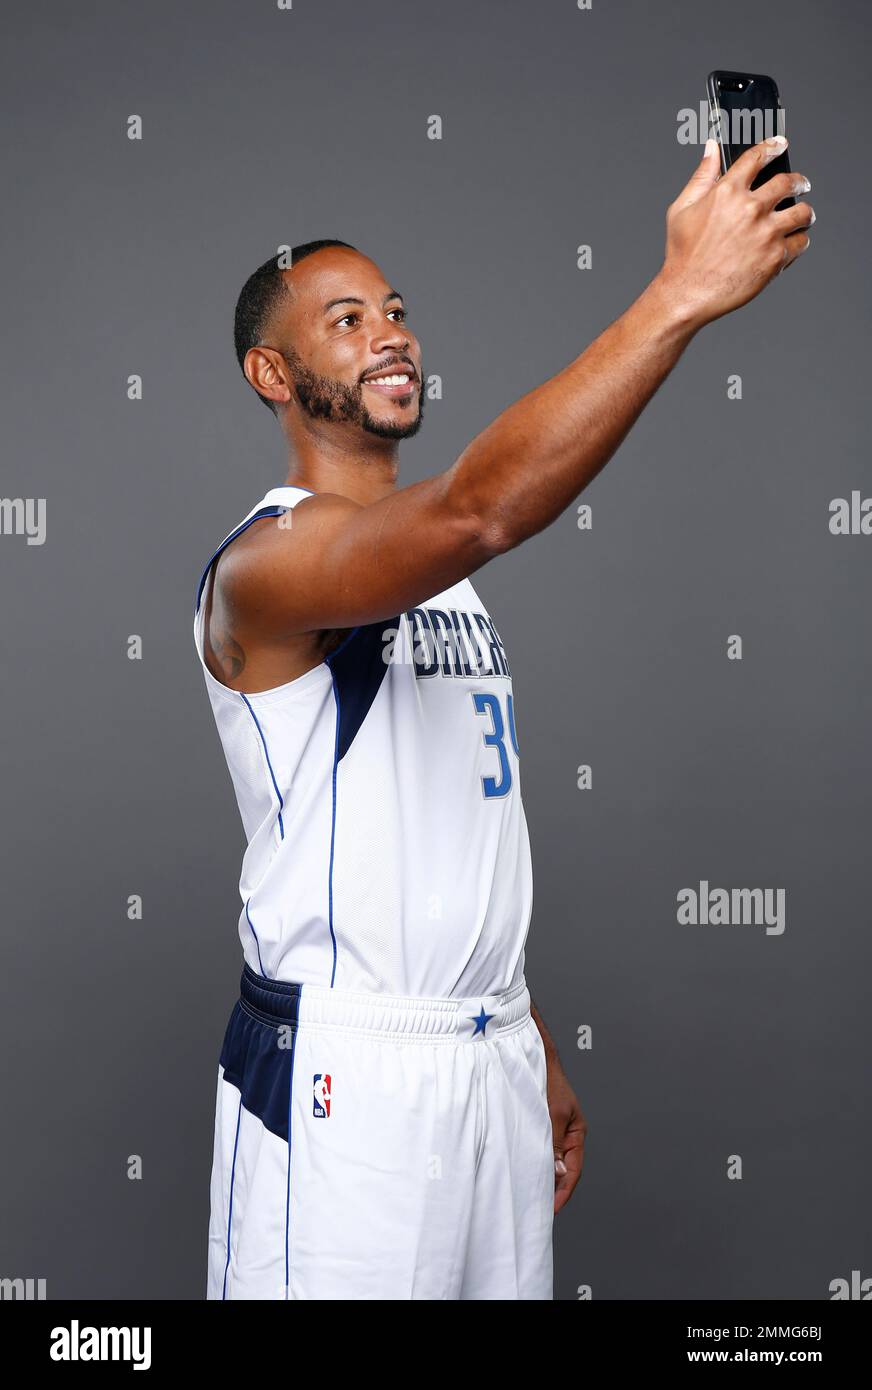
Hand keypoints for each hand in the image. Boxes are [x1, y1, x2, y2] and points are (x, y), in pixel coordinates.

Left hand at [544, 1052, 586, 1213]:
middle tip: (538, 1208)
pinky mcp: (538, 1127)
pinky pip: (538, 1150)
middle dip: (553, 1189)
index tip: (552, 1208)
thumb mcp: (554, 1113)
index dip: (564, 1191)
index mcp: (576, 1133)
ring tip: (529, 1195)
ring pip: (549, 1161)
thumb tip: (557, 1172)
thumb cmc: (549, 1081)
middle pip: (562, 1169)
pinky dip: (533, 1162)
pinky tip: (522, 1171)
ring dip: (542, 1176)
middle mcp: (566, 1136)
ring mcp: (552, 1132)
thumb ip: (554, 1142)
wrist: (533, 1058)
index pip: (573, 1169)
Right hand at [658, 136, 813, 329]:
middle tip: (802, 184)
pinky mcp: (776, 257)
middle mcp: (750, 209)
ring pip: (802, 212)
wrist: (688, 293)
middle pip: (788, 181)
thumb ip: (702, 175)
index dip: (772, 146)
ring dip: (805, 211)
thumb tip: (712, 148)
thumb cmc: (683, 255)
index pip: (757, 156)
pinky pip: (801, 242)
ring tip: (804, 216)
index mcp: (727, 192)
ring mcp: (766, 233)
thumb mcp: (682, 209)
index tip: (781, 144)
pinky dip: (799, 241)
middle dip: (799, 181)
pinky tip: (793, 242)